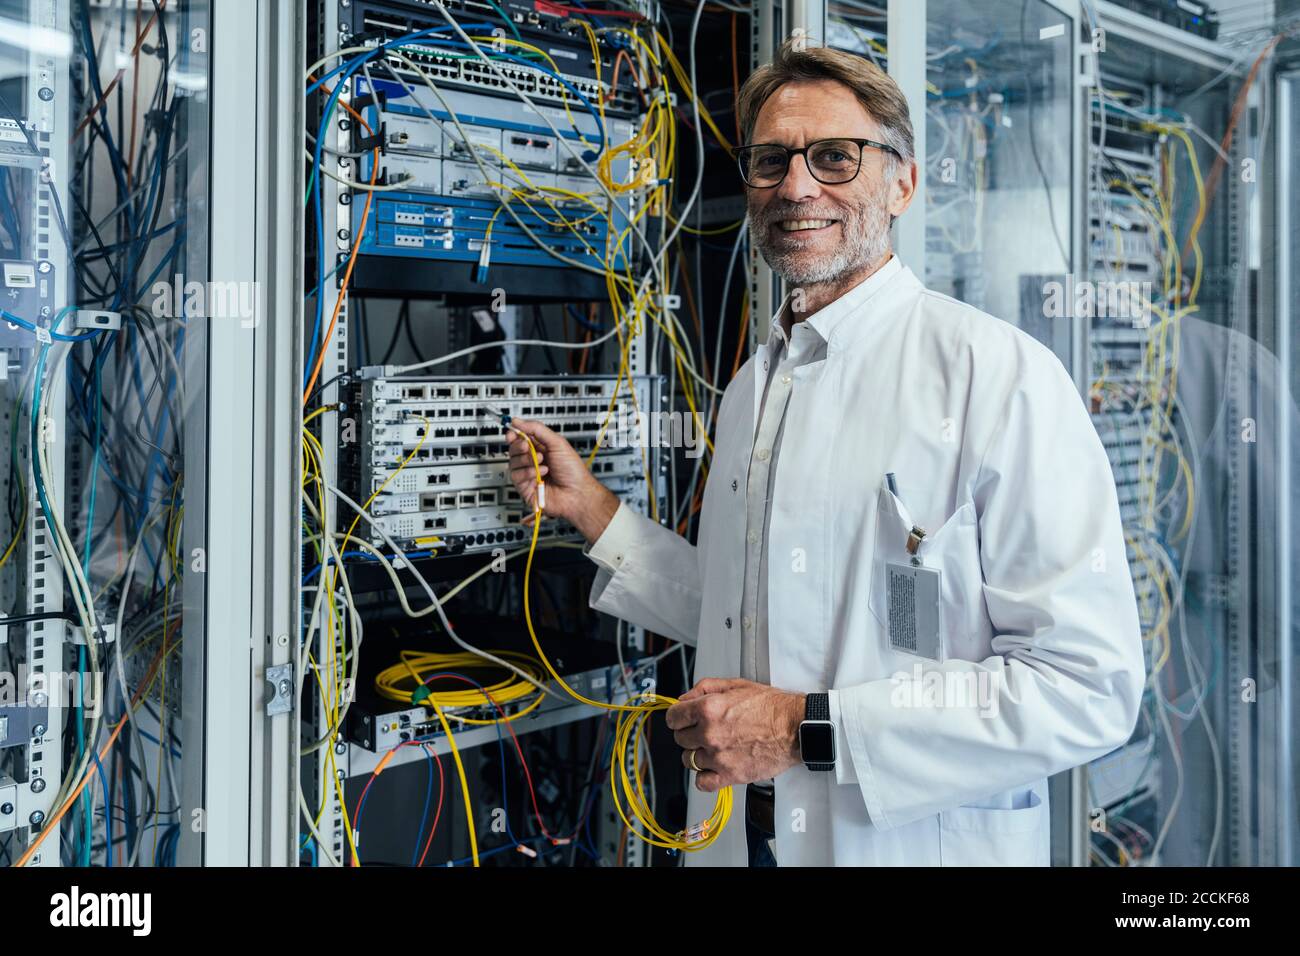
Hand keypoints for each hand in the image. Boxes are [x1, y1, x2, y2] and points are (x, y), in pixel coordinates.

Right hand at [506, 418, 618, 542]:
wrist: (577, 493)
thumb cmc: (573, 471)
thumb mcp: (557, 443)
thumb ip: (537, 429)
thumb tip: (519, 421)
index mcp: (541, 448)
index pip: (521, 438)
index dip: (514, 434)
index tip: (512, 432)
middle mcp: (534, 461)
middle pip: (514, 449)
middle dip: (519, 446)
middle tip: (527, 447)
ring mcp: (529, 474)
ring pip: (513, 462)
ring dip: (527, 461)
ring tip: (541, 462)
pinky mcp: (525, 487)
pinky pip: (516, 476)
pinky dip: (527, 473)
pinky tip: (539, 474)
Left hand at [664, 678, 806, 792]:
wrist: (796, 728)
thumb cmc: (771, 707)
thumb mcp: (736, 684)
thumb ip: (705, 688)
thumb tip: (684, 698)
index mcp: (709, 709)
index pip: (673, 717)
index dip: (678, 716)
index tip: (683, 719)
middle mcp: (710, 733)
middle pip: (680, 739)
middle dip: (689, 733)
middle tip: (704, 731)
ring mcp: (719, 757)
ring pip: (689, 760)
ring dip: (697, 754)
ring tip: (714, 747)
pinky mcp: (730, 775)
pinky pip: (702, 782)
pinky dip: (704, 777)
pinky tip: (713, 767)